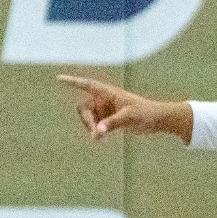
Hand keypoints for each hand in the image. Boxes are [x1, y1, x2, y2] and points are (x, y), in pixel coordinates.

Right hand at [57, 74, 190, 142]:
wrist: (157, 120)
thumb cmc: (145, 113)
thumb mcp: (129, 118)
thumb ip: (113, 124)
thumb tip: (99, 132)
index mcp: (108, 92)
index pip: (87, 85)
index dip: (73, 82)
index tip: (59, 78)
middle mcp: (105, 100)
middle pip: (84, 108)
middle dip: (86, 120)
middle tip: (95, 133)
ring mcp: (107, 110)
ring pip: (90, 118)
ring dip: (92, 128)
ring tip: (99, 138)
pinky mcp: (110, 120)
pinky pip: (97, 125)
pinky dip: (97, 131)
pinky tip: (101, 139)